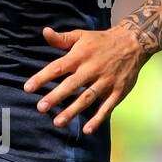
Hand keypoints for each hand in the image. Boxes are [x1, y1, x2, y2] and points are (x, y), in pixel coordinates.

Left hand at [24, 23, 146, 134]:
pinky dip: (98, 119)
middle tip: (40, 108)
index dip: (42, 77)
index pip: (58, 67)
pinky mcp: (118, 91)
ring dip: (72, 111)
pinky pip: (107, 107)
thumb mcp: (81, 35)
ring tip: (57, 122)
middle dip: (55, 97)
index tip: (27, 88)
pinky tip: (87, 130)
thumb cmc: (101, 41)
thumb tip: (44, 31)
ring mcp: (106, 81)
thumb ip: (62, 38)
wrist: (134, 42)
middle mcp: (92, 69)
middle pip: (71, 85)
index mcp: (81, 55)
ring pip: (87, 98)